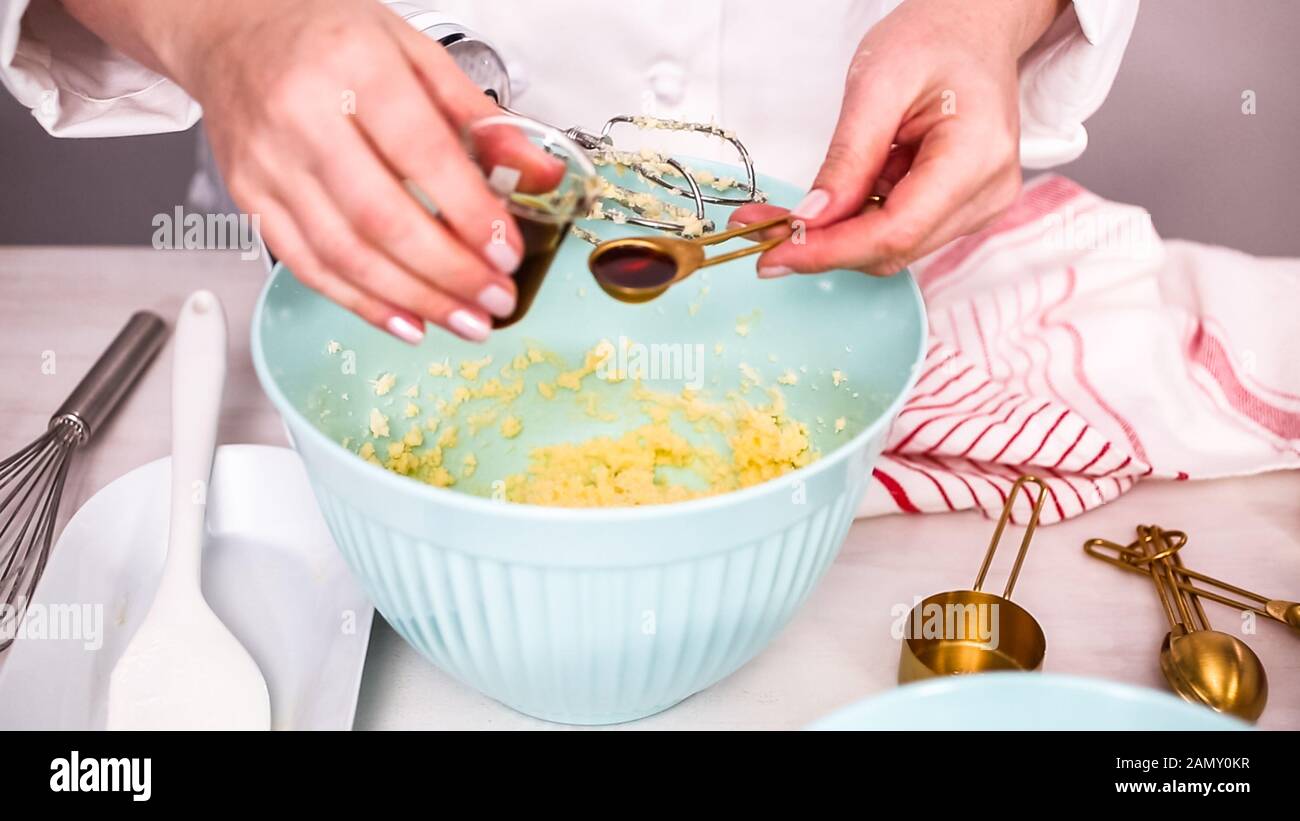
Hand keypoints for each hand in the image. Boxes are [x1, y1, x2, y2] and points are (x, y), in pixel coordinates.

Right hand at [65, 0, 562, 342]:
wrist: (233, 31)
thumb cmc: (327, 37)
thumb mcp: (416, 53)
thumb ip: (481, 120)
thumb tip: (539, 175)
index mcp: (353, 66)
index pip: (422, 154)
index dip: (469, 213)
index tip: (506, 251)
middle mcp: (302, 114)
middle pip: (381, 217)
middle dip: (448, 272)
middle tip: (493, 299)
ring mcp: (269, 163)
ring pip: (345, 254)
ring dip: (413, 299)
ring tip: (463, 320)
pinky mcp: (251, 198)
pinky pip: (309, 266)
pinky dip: (362, 303)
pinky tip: (406, 319)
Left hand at [730, 0, 1066, 277]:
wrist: (973, 29)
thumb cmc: (935, 40)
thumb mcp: (877, 83)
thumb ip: (847, 156)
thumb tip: (811, 218)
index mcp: (975, 158)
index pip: (894, 232)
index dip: (829, 250)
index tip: (774, 253)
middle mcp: (985, 193)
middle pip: (892, 248)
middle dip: (821, 245)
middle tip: (759, 229)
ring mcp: (976, 206)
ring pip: (891, 248)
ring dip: (833, 238)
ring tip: (783, 214)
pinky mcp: (960, 209)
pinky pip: (898, 232)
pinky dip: (854, 225)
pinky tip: (827, 203)